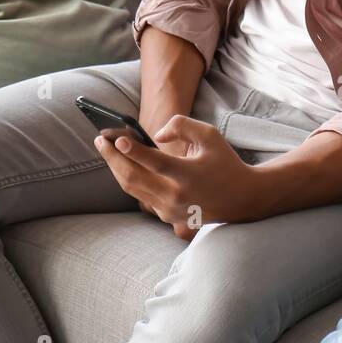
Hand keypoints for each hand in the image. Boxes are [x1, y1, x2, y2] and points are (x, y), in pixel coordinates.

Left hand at [94, 115, 257, 240]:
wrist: (242, 199)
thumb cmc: (225, 162)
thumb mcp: (210, 135)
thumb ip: (182, 126)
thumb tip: (156, 135)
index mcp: (188, 175)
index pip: (154, 161)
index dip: (133, 150)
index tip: (116, 138)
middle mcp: (176, 195)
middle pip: (133, 177)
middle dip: (111, 157)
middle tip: (99, 139)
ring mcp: (169, 209)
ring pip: (132, 188)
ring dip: (116, 168)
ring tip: (105, 149)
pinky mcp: (166, 216)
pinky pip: (141, 195)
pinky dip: (130, 179)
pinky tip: (123, 165)